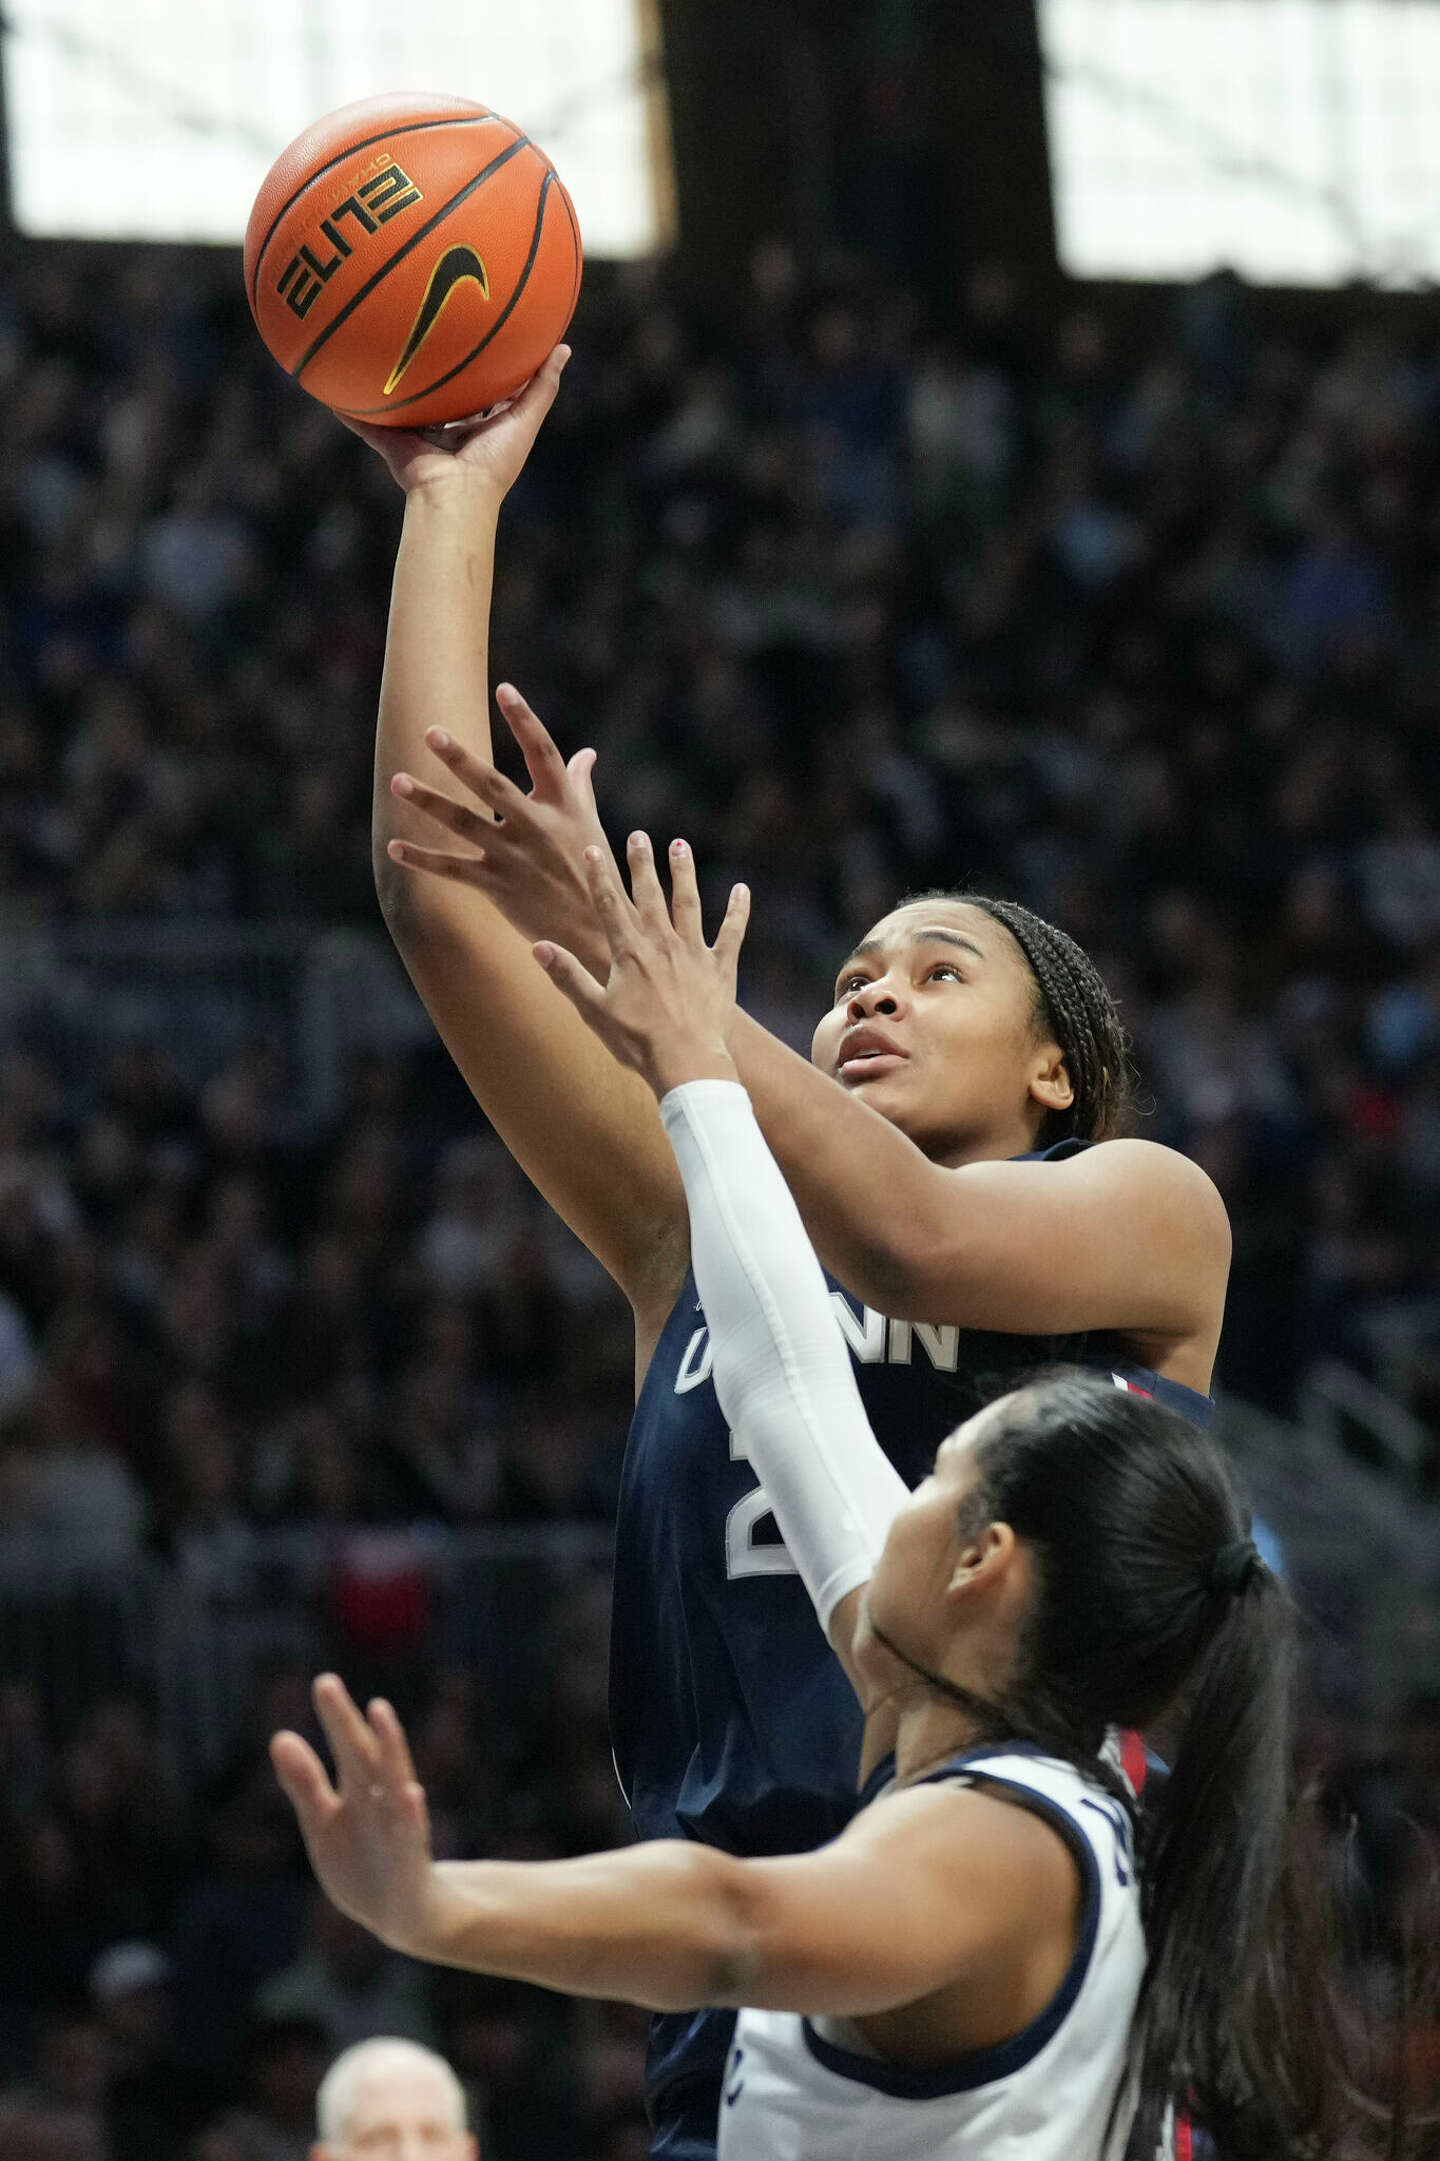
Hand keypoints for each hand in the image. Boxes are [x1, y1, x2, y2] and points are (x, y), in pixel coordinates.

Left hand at [271, 1674, 445, 1957]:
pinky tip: (411, 1794)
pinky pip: (410, 1839)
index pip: (348, 1747)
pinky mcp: (411, 1865)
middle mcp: (381, 1801)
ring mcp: (398, 1830)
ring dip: (388, 1747)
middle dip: (346, 1723)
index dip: (336, 1718)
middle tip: (326, 1684)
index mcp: (360, 1791)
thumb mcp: (324, 1824)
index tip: (323, 1682)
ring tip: (379, 1712)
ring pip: (393, 1782)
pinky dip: (410, 1816)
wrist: (404, 1916)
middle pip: (363, 1755)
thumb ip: (304, 1784)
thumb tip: (279, 1736)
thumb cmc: (362, 1863)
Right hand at [340, 343, 569, 501]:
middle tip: (420, 330)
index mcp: (478, 428)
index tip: (475, 336)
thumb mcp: (524, 419)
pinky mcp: (393, 445)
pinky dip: (351, 411)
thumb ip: (542, 386)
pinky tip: (333, 389)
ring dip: (388, 386)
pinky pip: (367, 425)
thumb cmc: (494, 462)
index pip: (480, 391)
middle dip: (430, 371)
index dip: (479, 367)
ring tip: (372, 351)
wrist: (457, 496)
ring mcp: (418, 439)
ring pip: (402, 407)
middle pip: (438, 396)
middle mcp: (447, 432)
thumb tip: (564, 349)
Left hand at [387, 684, 612, 971]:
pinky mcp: (498, 886)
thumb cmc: (595, 872)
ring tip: (398, 781)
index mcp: (564, 806)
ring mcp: (516, 857)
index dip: (525, 720)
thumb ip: (581, 786)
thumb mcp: (591, 825)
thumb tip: (586, 753)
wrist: (598, 931)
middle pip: (493, 786)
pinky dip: (423, 859)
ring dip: (430, 802)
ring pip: (465, 824)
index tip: (504, 689)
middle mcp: (538, 827)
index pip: (544, 753)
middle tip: (431, 732)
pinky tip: (394, 846)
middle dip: (461, 759)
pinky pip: (453, 870)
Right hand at [534, 834, 748, 1098]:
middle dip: (642, 863)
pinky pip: (732, 933)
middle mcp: (662, 944)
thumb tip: (538, 946)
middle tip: (640, 835)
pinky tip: (742, 889)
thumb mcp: (594, 1010)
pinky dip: (738, 911)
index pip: (609, 905)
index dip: (599, 875)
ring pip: (689, 903)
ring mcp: (694, 953)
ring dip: (684, 873)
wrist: (687, 1061)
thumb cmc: (637, 1041)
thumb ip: (567, 975)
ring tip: (681, 845)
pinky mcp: (720, 968)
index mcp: (629, 953)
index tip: (592, 849)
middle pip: (650, 895)